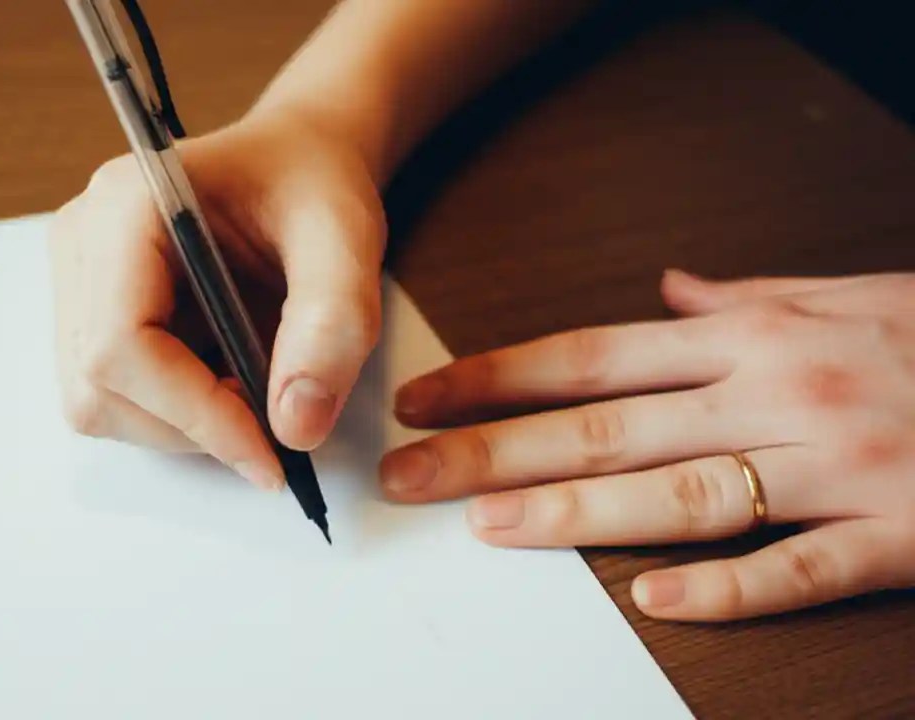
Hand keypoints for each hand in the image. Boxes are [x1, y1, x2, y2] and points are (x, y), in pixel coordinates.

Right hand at [50, 111, 385, 489]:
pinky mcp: (90, 314)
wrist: (296, 165)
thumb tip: (295, 427)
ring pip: (98, 404)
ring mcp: (78, 280)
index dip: (192, 412)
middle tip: (272, 418)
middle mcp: (82, 240)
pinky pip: (112, 399)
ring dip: (182, 425)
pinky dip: (175, 413)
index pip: (121, 343)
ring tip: (251, 388)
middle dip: (190, 425)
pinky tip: (224, 376)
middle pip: (98, 386)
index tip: (269, 450)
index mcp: (127, 203)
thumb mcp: (346, 240)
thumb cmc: (313, 183)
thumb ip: (331, 325)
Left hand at [381, 270, 914, 620]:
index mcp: (754, 338)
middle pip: (606, 426)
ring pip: (681, 492)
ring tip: (489, 527)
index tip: (423, 400)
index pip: (591, 356)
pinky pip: (803, 568)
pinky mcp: (898, 533)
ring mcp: (835, 467)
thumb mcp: (848, 295)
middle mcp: (776, 394)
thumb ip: (750, 299)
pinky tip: (656, 601)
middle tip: (410, 475)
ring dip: (577, 512)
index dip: (496, 379)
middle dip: (496, 451)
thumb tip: (671, 293)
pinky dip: (731, 586)